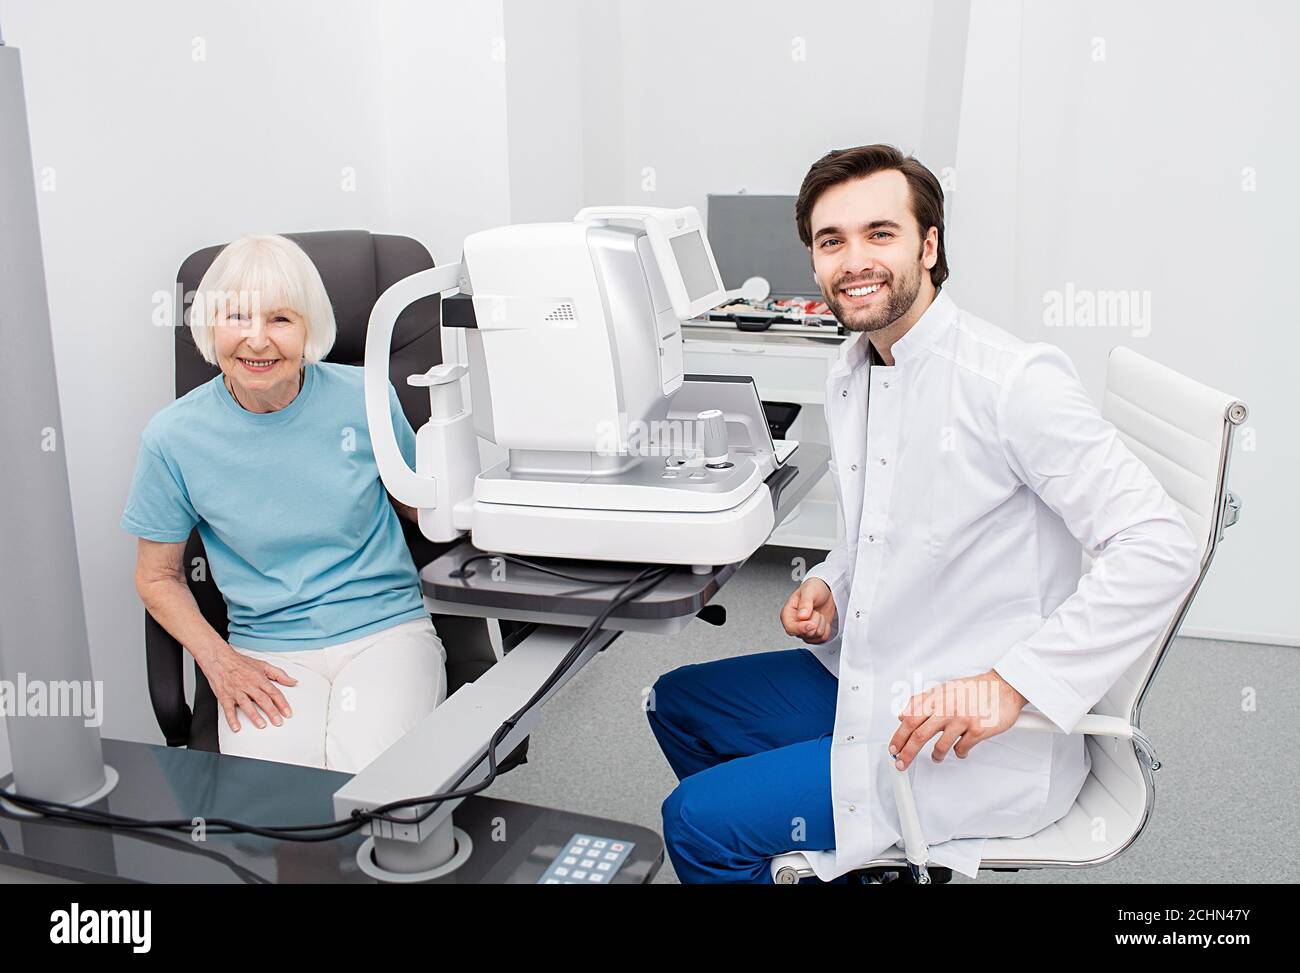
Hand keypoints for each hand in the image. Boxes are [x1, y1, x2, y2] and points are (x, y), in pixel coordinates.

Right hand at [199, 645, 296, 731]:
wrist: (219, 658)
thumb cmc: (240, 662)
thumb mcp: (263, 665)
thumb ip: (279, 674)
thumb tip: (293, 681)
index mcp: (259, 678)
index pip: (274, 692)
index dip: (282, 703)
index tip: (288, 713)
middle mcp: (249, 685)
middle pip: (263, 700)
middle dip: (272, 712)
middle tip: (278, 722)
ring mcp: (236, 691)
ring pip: (247, 705)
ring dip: (255, 716)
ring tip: (262, 725)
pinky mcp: (225, 696)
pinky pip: (228, 709)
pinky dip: (232, 719)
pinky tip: (236, 727)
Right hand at [781, 578, 836, 644]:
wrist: (826, 590)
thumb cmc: (814, 588)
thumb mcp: (809, 591)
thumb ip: (805, 603)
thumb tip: (801, 616)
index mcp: (788, 614)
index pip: (790, 628)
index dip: (801, 628)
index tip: (811, 624)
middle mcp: (795, 624)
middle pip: (805, 634)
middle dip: (815, 622)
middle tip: (814, 610)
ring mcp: (805, 630)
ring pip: (815, 637)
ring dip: (821, 624)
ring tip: (818, 613)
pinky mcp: (814, 634)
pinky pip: (822, 639)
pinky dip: (826, 630)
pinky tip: (822, 620)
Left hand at [888, 670, 1026, 769]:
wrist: (1004, 687)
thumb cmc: (974, 689)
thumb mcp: (944, 689)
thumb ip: (922, 701)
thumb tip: (902, 714)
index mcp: (937, 698)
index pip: (910, 718)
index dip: (899, 736)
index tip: (894, 748)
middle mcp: (947, 708)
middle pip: (919, 735)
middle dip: (907, 753)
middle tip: (901, 763)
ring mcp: (962, 720)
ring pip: (940, 747)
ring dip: (936, 756)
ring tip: (936, 757)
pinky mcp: (978, 730)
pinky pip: (961, 749)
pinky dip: (959, 753)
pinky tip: (960, 750)